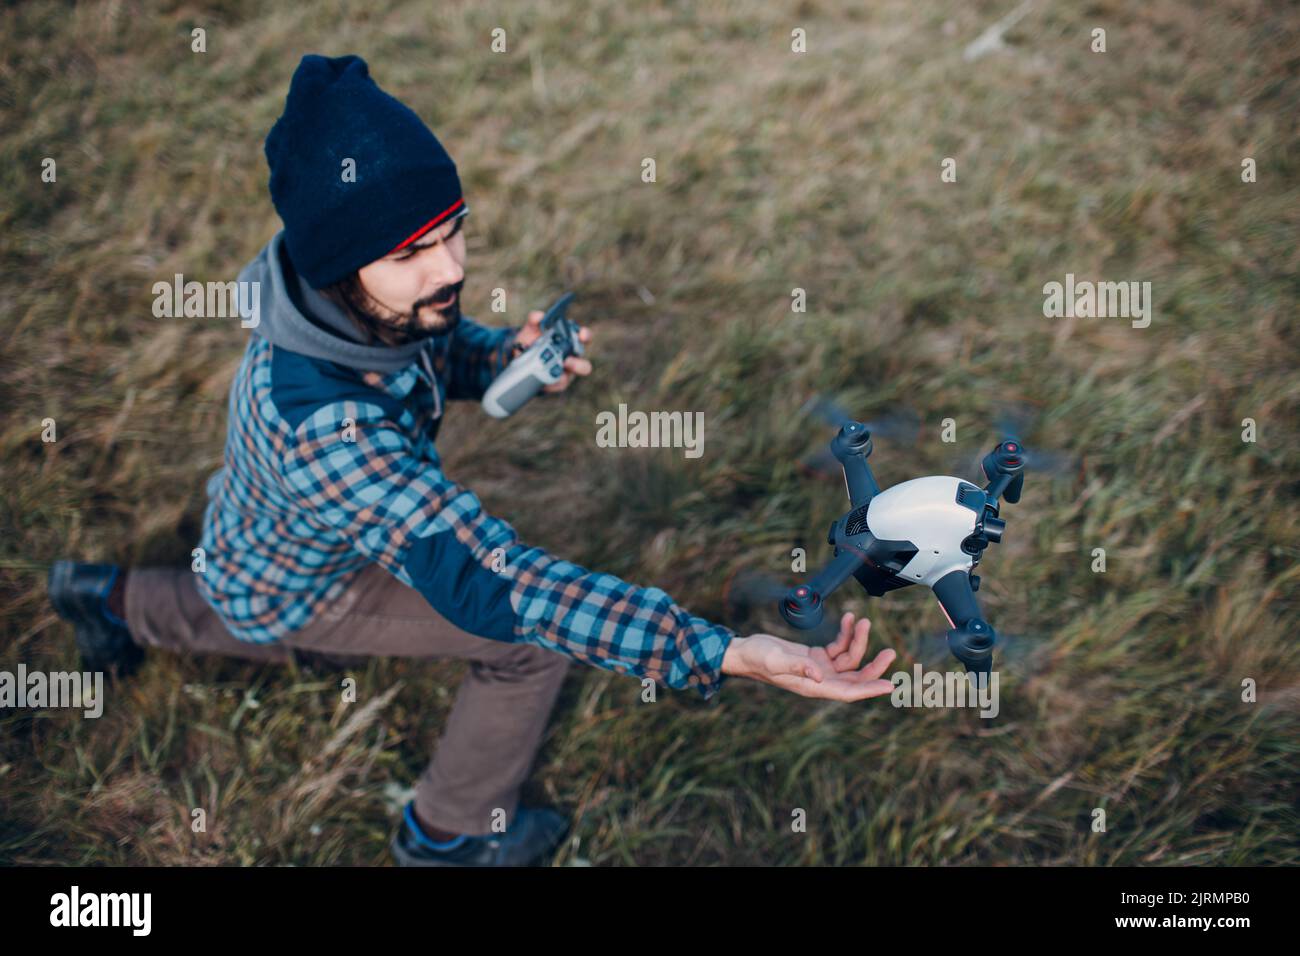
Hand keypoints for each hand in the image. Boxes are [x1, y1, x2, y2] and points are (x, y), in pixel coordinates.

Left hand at [514, 309, 592, 392]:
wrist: (518, 357)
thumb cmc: (531, 341)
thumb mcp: (530, 330)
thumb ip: (534, 321)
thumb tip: (539, 316)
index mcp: (570, 341)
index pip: (584, 337)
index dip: (585, 335)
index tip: (581, 334)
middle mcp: (571, 358)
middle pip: (584, 365)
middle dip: (577, 364)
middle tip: (567, 361)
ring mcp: (565, 373)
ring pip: (571, 379)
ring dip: (564, 377)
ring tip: (554, 374)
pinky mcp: (557, 383)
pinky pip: (558, 385)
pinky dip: (551, 383)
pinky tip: (544, 380)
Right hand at [721, 612, 895, 700]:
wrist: (746, 651)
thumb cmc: (757, 658)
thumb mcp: (775, 660)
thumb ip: (797, 667)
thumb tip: (820, 676)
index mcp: (813, 686)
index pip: (848, 692)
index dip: (869, 689)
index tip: (889, 686)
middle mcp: (820, 680)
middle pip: (855, 677)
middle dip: (873, 665)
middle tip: (890, 652)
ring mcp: (819, 668)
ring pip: (849, 659)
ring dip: (857, 640)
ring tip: (861, 620)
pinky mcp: (816, 657)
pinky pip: (838, 647)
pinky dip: (845, 634)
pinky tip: (848, 619)